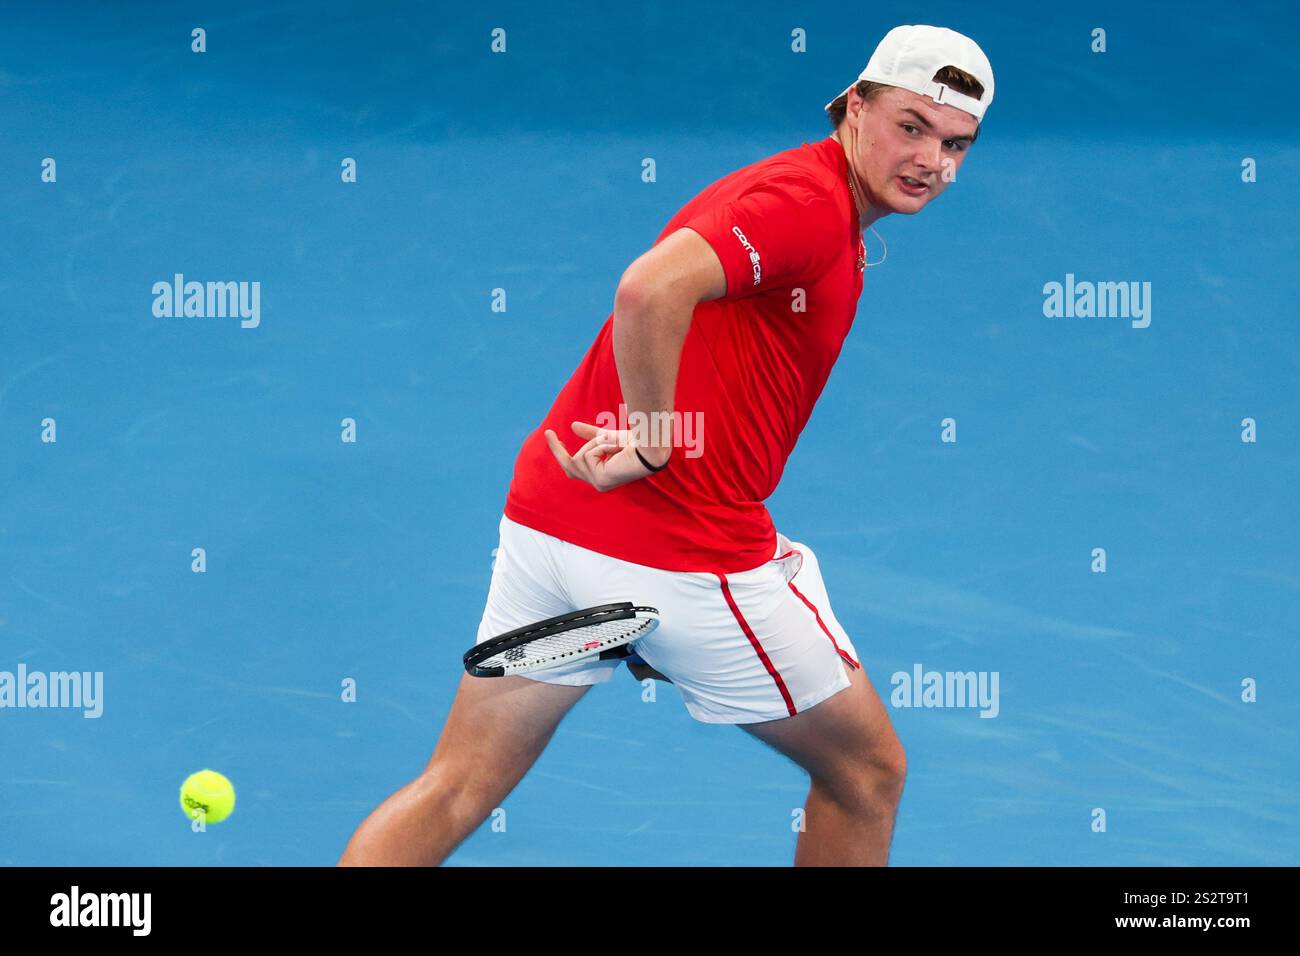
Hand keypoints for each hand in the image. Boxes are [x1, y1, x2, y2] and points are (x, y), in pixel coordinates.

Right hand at [544, 420, 669, 492]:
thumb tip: (572, 426)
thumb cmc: (634, 442)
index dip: (561, 451)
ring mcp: (599, 484)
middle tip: (548, 432)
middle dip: (557, 450)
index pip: (576, 465)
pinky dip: (599, 446)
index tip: (550, 433)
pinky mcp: (600, 481)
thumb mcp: (606, 437)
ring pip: (579, 457)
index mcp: (602, 474)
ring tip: (613, 442)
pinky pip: (586, 457)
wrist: (648, 446)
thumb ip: (590, 435)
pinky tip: (614, 448)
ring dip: (595, 443)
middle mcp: (600, 483)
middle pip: (569, 467)